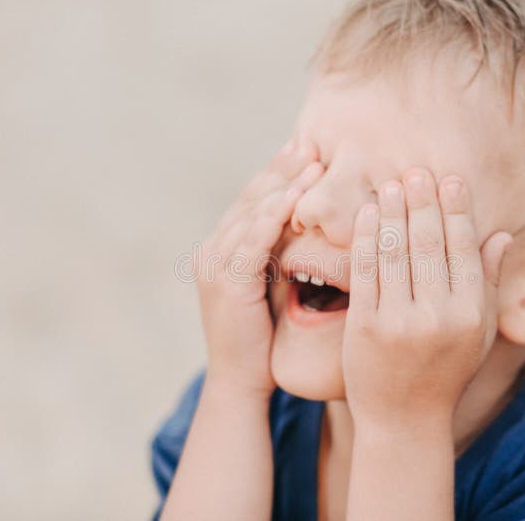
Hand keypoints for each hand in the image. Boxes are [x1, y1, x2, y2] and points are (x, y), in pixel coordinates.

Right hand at [195, 140, 323, 398]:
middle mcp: (212, 251)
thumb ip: (282, 255)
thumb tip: (312, 226)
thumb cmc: (263, 339)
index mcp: (221, 248)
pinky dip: (275, 217)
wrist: (241, 382)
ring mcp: (215, 266)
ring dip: (284, 185)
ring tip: (312, 160)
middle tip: (311, 142)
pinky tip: (297, 197)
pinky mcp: (226, 283)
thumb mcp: (272, 286)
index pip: (252, 200)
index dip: (278, 173)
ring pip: (252, 214)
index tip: (306, 149)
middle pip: (251, 198)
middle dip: (282, 169)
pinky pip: (253, 242)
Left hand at [343, 168, 512, 434]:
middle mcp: (439, 316)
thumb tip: (501, 235)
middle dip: (423, 201)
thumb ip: (490, 284)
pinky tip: (369, 215)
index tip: (450, 180)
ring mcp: (399, 321)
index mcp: (471, 314)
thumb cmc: (446, 373)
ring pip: (396, 251)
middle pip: (429, 244)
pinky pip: (366, 270)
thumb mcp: (479, 333)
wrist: (403, 420)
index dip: (457, 211)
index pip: (465, 249)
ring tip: (391, 184)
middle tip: (417, 171)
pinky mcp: (366, 326)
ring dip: (394, 212)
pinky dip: (367, 238)